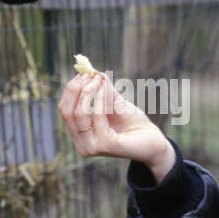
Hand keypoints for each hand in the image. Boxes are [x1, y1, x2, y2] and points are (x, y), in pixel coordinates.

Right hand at [58, 70, 174, 180]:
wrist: (153, 141)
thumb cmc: (133, 123)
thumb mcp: (114, 103)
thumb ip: (102, 89)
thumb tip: (90, 70)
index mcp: (80, 135)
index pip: (64, 110)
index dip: (71, 90)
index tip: (83, 73)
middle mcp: (82, 145)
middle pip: (67, 112)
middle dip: (77, 89)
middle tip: (90, 75)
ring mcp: (91, 147)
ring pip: (79, 114)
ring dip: (89, 92)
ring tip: (99, 80)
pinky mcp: (104, 146)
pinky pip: (97, 116)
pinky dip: (100, 99)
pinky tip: (105, 88)